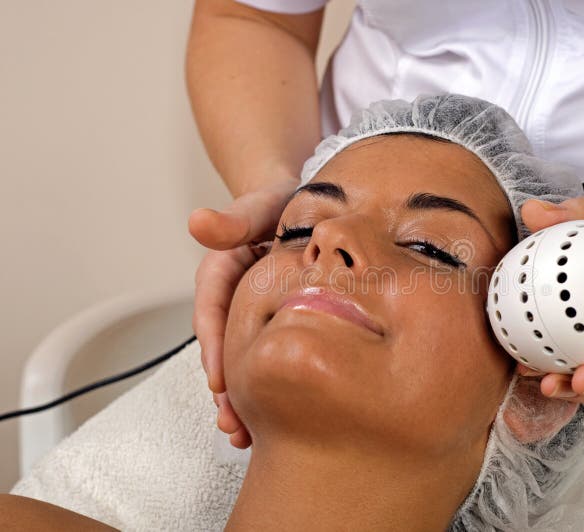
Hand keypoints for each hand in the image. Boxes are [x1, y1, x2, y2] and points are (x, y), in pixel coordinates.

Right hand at [189, 177, 298, 447]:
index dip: (214, 346)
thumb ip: (232, 220)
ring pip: (242, 360)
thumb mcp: (258, 206)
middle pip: (222, 347)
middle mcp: (230, 299)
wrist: (302, 205)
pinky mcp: (271, 324)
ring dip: (241, 399)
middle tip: (233, 424)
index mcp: (220, 272)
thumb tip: (199, 221)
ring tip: (247, 436)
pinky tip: (275, 418)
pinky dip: (266, 386)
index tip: (219, 380)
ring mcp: (250, 315)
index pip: (211, 312)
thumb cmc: (277, 203)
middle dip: (226, 389)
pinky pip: (264, 357)